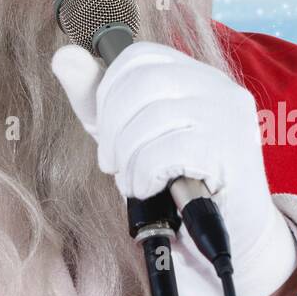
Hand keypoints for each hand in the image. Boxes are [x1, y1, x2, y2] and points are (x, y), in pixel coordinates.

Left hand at [51, 40, 296, 295]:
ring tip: (134, 183)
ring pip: (152, 117)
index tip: (107, 130)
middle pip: (141, 81)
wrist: (229, 240)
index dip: (109, 92)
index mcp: (194, 74)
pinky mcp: (232, 151)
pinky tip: (150, 189)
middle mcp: (217, 85)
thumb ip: (93, 97)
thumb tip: (64, 56)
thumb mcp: (125, 135)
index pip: (138, 56)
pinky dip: (145, 174)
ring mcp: (229, 116)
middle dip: (113, 128)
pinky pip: (167, 150)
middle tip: (113, 162)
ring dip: (128, 159)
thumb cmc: (175, 185)